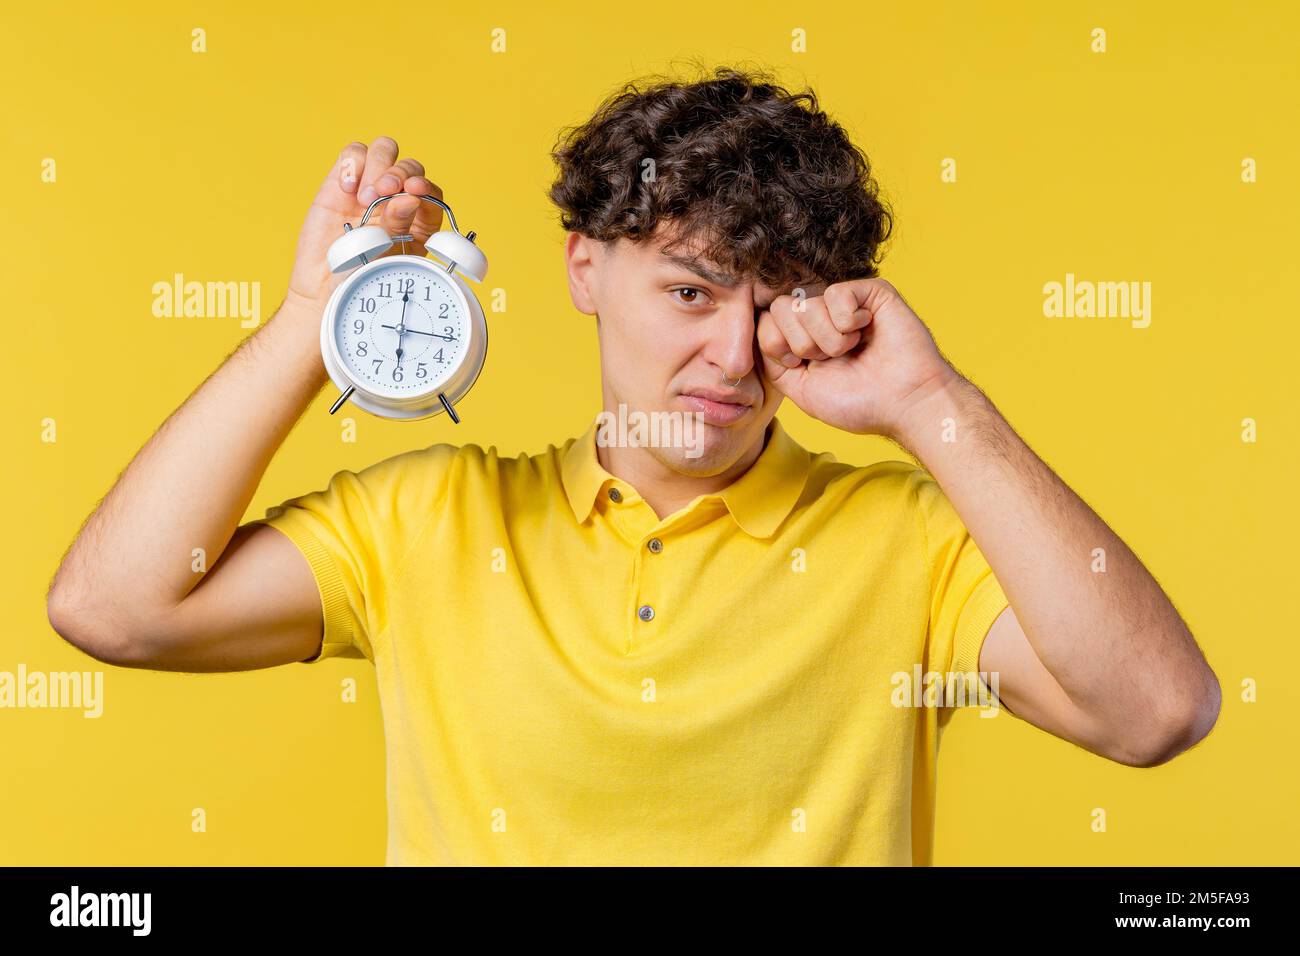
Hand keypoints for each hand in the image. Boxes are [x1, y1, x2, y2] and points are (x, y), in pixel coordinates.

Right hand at [285, 136, 443, 313]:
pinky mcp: (343, 181)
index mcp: (419, 223)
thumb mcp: (385, 258)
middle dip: (399, 174)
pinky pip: (354, 153)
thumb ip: (398, 227)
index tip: (414, 192)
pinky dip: (352, 163)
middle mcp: (397, 201)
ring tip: (362, 198)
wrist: (323, 289)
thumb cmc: (362, 280)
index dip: (426, 187)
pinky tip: (346, 189)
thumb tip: (409, 198)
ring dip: (378, 166)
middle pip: (411, 166)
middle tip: (381, 193)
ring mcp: (370, 188)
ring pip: (385, 150)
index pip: (432, 193)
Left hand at [755, 277, 959, 441]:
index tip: (802, 365)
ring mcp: (844, 302)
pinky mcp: (868, 291)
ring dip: (830, 339)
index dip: (777, 346)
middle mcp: (820, 315)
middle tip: (832, 358)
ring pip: (806, 303)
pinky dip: (849, 322)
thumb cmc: (858, 402)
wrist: (903, 403)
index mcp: (802, 336)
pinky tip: (867, 331)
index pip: (764, 320)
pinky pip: (835, 293)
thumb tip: (758, 326)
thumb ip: (771, 358)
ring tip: (854, 349)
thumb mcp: (799, 388)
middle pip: (780, 308)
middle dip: (802, 343)